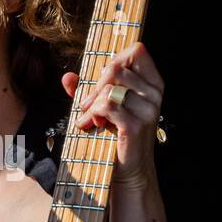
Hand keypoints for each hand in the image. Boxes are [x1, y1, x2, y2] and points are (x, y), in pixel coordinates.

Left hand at [62, 41, 164, 189]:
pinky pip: (106, 106)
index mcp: (153, 83)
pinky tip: (90, 125)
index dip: (114, 60)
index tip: (102, 82)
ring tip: (89, 118)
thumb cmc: (116, 136)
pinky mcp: (136, 125)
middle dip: (95, 86)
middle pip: (116, 68)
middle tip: (87, 105)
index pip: (137, 50)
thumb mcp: (102, 108)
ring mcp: (148, 109)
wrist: (127, 171)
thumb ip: (86, 91)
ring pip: (108, 88)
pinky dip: (92, 114)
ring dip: (91, 104)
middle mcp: (155, 93)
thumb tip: (67, 76)